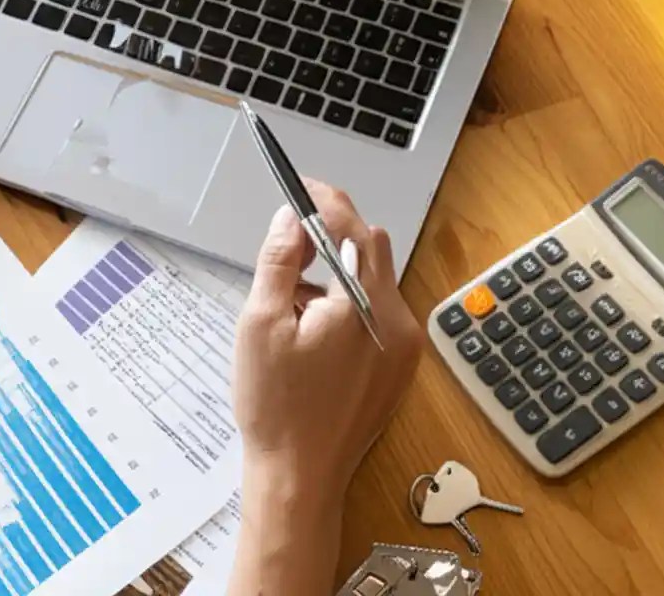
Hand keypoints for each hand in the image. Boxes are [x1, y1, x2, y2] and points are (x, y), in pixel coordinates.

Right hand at [225, 182, 421, 594]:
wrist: (300, 478)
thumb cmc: (275, 407)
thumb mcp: (260, 324)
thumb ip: (279, 262)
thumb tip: (292, 218)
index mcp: (363, 305)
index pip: (352, 227)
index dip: (325, 199)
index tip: (301, 185)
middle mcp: (397, 321)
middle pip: (370, 250)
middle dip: (331, 240)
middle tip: (289, 254)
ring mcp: (404, 347)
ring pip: (374, 282)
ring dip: (337, 278)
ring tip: (291, 313)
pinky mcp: (400, 368)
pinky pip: (380, 315)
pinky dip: (349, 308)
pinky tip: (313, 338)